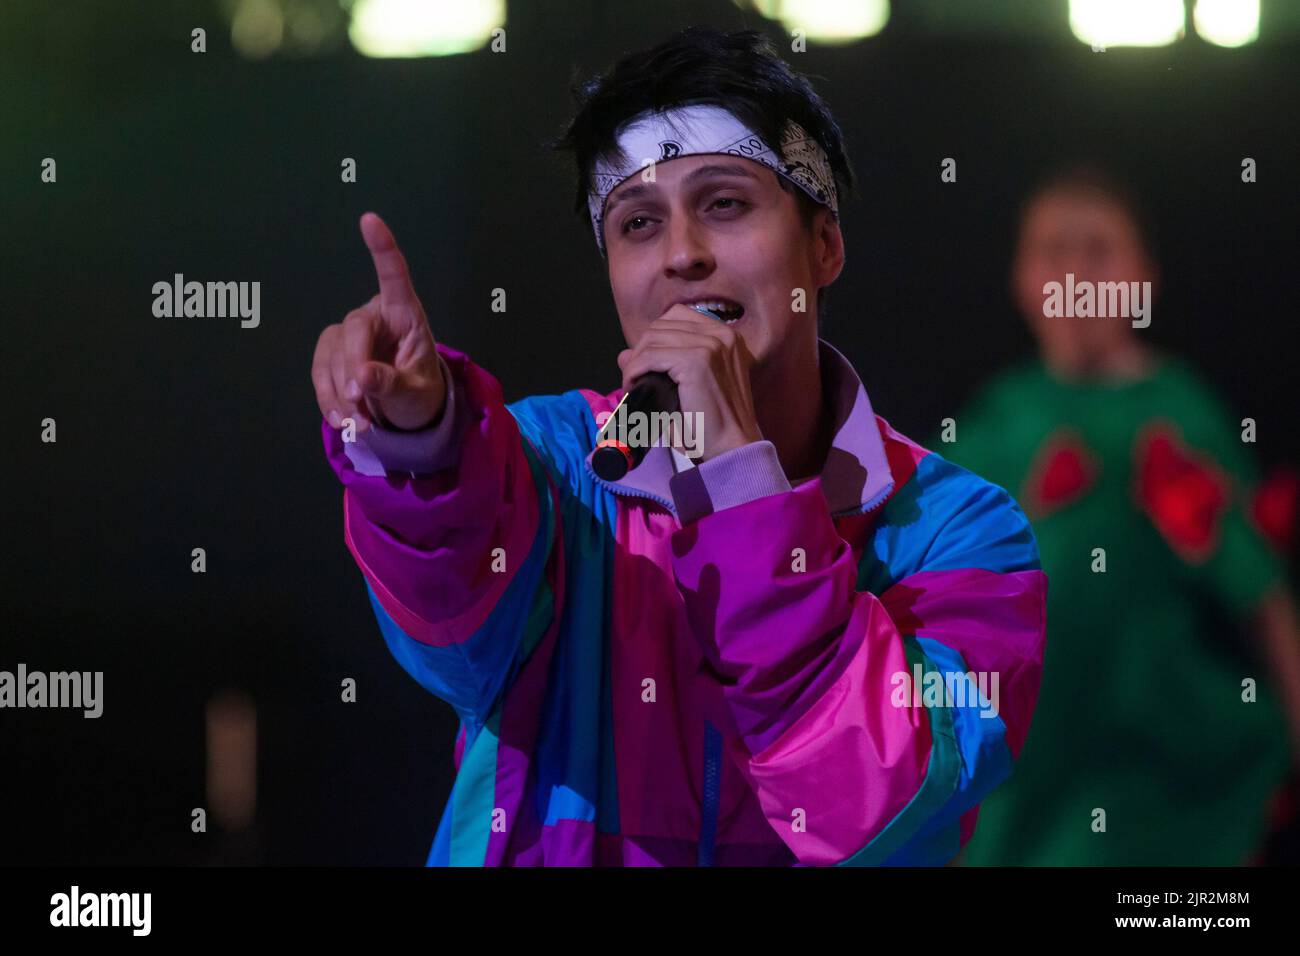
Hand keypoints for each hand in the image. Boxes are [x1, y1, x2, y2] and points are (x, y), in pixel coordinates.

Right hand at [311, 212, 445, 432]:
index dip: (382, 248)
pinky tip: (342, 421)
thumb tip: (364, 378)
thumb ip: (394, 383)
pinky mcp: (330, 352)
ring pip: (332, 354)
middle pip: (354, 329)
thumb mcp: (417, 393)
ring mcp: (348, 332)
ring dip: (341, 392)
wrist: (405, 409)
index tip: (370, 220)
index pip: (394, 275)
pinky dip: (328, 399)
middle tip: (361, 401)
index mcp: (405, 314)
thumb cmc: (419, 390)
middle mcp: (375, 315)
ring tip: (362, 425)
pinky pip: (319, 371)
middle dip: (354, 366)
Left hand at [616, 305, 762, 461]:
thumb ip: (660, 363)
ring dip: (635, 361)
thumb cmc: (713, 423)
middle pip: (661, 325)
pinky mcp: (696, 361)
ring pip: (653, 338)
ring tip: (633, 384)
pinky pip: (651, 356)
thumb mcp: (688, 386)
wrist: (732, 447)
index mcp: (726, 335)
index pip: (677, 317)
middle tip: (635, 378)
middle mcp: (722, 334)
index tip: (645, 365)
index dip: (654, 339)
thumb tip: (623, 354)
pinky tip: (634, 386)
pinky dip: (635, 370)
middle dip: (641, 350)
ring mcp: (711, 345)